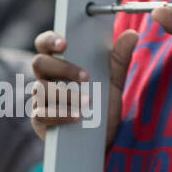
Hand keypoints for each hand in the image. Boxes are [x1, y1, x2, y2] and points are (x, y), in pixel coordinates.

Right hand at [30, 28, 136, 144]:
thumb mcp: (114, 80)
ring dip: (66, 94)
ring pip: (40, 89)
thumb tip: (132, 34)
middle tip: (87, 77)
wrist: (102, 137)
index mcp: (60, 63)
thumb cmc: (102, 102)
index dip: (50, 40)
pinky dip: (61, 114)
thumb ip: (120, 58)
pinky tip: (77, 117)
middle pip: (39, 63)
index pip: (44, 44)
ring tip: (89, 102)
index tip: (65, 43)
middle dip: (63, 68)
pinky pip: (41, 114)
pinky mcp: (40, 119)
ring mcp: (40, 99)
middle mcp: (46, 78)